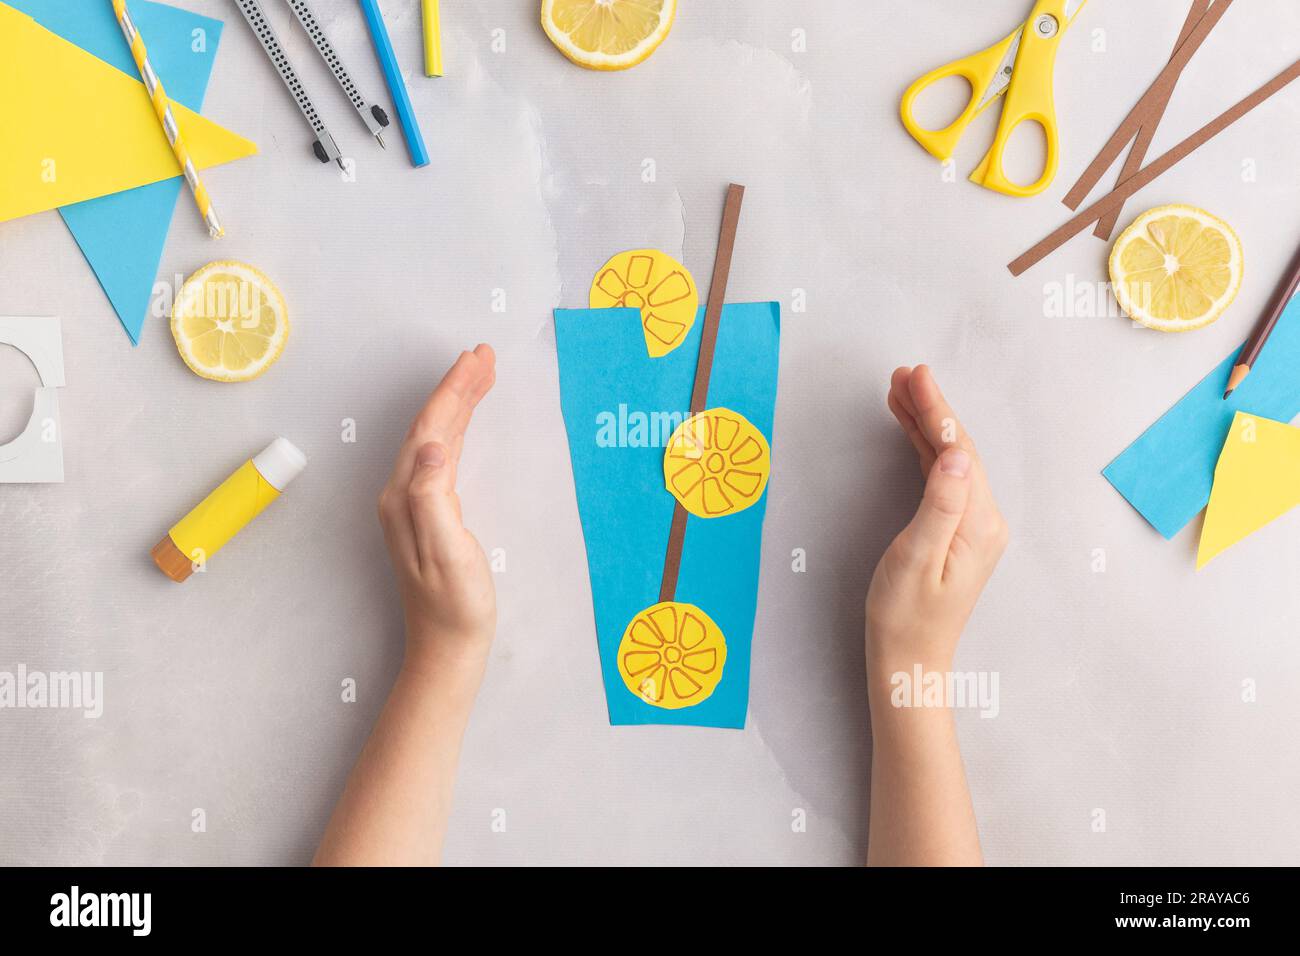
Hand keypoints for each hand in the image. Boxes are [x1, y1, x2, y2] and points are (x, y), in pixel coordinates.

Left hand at [378, 344, 496, 675]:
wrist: (447, 647)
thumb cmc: (453, 605)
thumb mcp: (446, 551)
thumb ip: (433, 496)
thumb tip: (431, 446)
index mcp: (404, 497)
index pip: (430, 428)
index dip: (454, 390)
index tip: (478, 358)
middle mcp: (402, 494)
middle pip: (430, 425)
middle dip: (457, 387)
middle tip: (485, 355)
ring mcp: (413, 504)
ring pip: (436, 437)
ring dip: (458, 404)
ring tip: (482, 374)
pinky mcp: (429, 514)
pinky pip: (442, 456)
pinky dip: (457, 430)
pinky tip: (467, 422)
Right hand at [866, 365, 1007, 670]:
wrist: (909, 661)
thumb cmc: (904, 616)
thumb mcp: (916, 558)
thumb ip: (939, 504)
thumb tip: (956, 454)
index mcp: (978, 523)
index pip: (959, 450)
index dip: (937, 410)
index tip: (914, 376)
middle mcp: (983, 519)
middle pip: (958, 449)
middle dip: (931, 408)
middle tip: (902, 374)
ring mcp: (972, 526)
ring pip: (950, 460)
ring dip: (926, 424)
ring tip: (898, 391)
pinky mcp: (956, 532)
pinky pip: (943, 478)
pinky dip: (925, 450)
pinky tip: (910, 432)